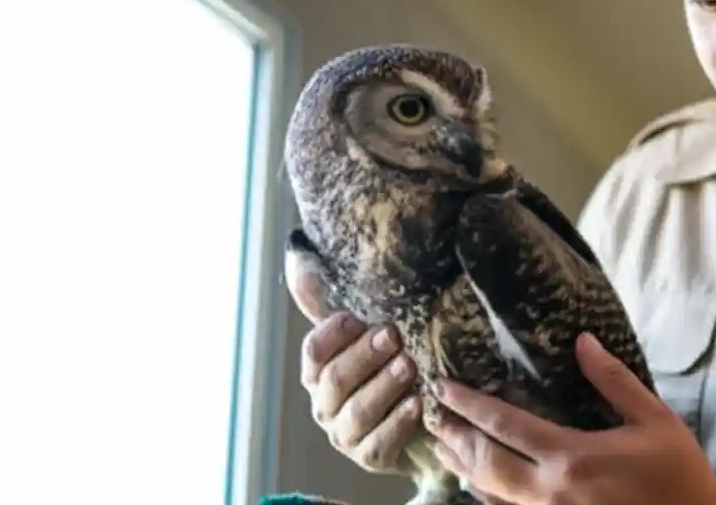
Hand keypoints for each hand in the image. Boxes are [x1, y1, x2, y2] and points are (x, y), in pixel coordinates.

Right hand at [284, 230, 421, 473]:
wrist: (416, 416)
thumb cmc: (384, 365)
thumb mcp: (364, 332)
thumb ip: (332, 301)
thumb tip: (298, 258)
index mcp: (318, 370)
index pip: (314, 350)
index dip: (332, 333)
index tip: (356, 317)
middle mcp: (325, 403)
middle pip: (335, 380)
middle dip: (364, 356)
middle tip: (393, 335)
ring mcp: (345, 434)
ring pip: (357, 412)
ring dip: (383, 387)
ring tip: (409, 365)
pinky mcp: (370, 458)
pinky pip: (379, 444)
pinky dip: (398, 423)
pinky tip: (418, 404)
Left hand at [425, 332, 715, 504]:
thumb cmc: (678, 472)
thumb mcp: (653, 418)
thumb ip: (613, 379)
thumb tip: (582, 340)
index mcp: (572, 456)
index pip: (504, 425)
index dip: (467, 405)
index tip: (442, 386)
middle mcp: (550, 492)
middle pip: (485, 461)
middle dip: (454, 436)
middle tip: (432, 415)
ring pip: (489, 494)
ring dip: (464, 468)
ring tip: (444, 446)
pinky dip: (486, 497)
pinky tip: (478, 485)